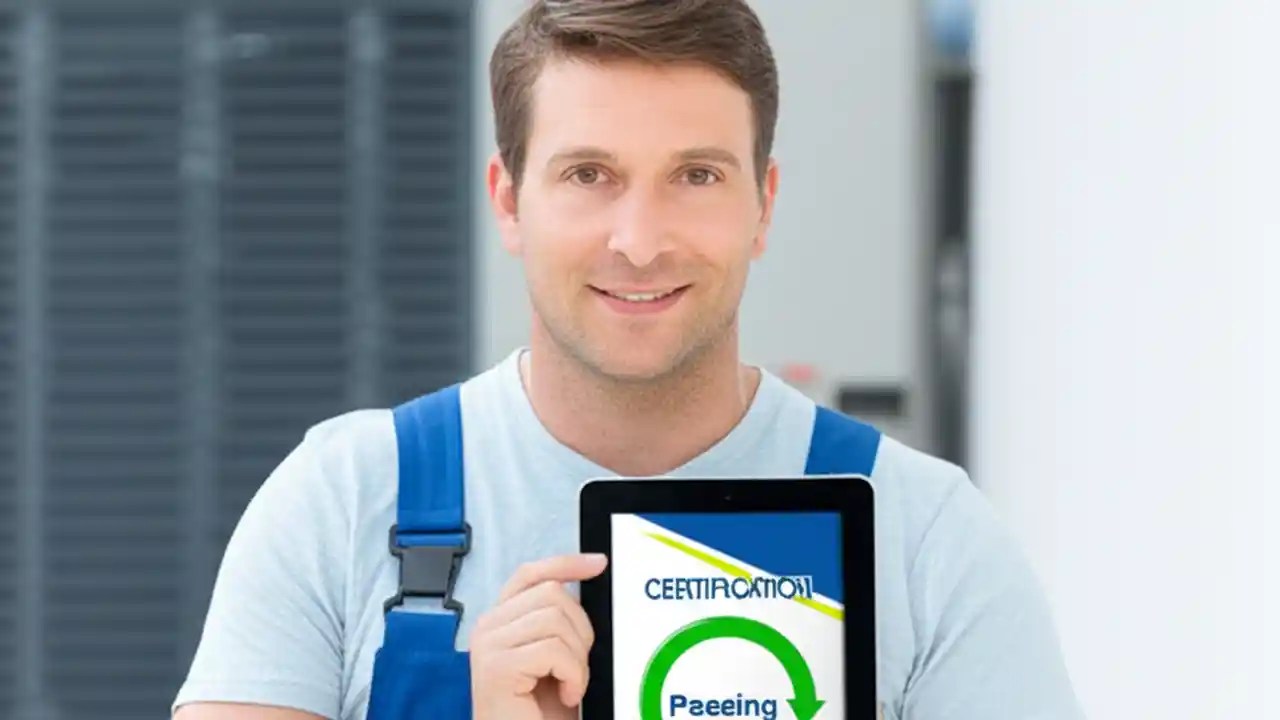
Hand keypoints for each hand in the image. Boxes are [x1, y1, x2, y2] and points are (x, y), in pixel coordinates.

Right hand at [470, 553, 607, 719]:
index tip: (598, 563)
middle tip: (576, 668)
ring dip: (577, 657)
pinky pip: (553, 649)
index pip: (530, 575)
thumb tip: (589, 581)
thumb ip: (559, 623)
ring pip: (554, 618)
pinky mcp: (496, 667)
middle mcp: (487, 628)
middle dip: (580, 629)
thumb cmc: (541, 712)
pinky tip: (568, 695)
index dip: (565, 564)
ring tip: (571, 684)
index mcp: (500, 621)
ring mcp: (488, 646)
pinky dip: (573, 675)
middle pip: (551, 593)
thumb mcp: (554, 659)